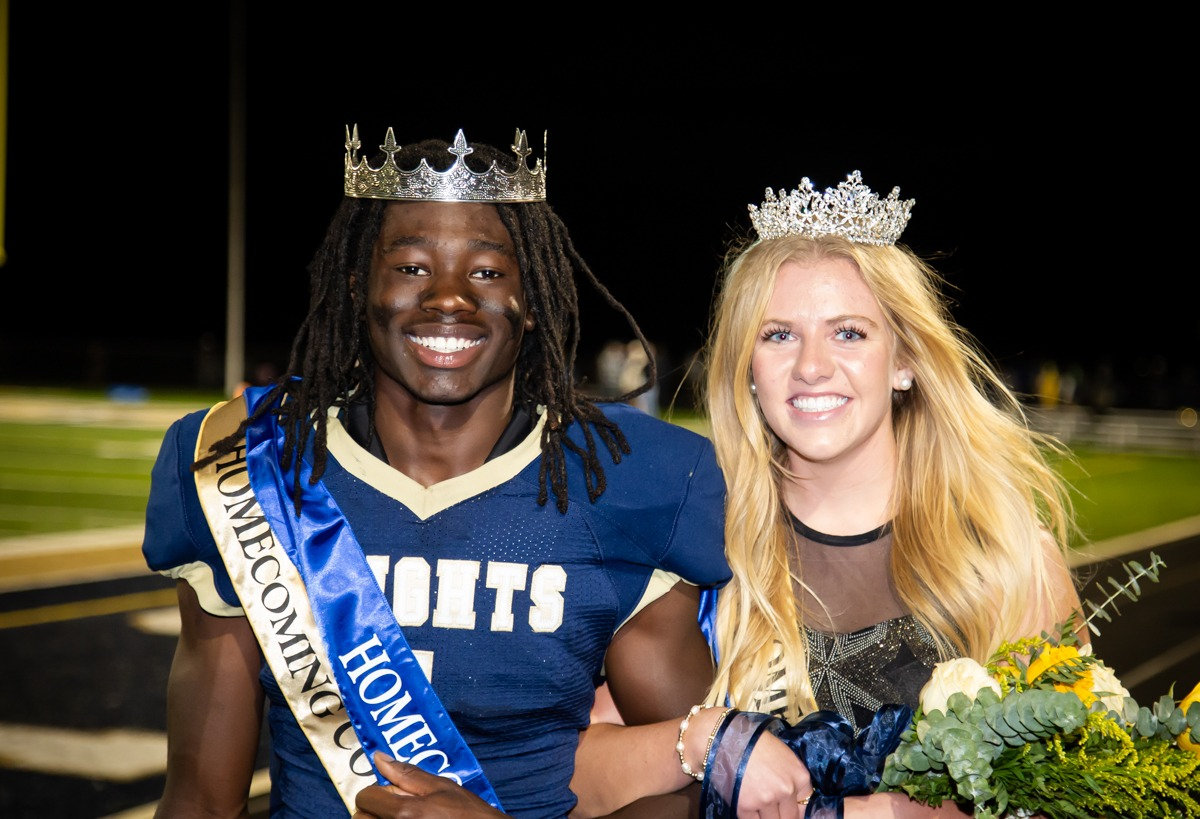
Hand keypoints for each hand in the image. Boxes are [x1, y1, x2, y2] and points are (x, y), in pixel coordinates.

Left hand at [353, 752, 507, 818]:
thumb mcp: (442, 787)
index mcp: (404, 812)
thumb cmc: (469, 815)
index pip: (365, 798)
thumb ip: (407, 773)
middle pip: (361, 818)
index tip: (390, 794)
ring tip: (404, 818)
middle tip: (396, 809)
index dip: (377, 792)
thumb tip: (380, 758)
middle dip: (374, 810)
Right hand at [734, 732, 812, 818]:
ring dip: (764, 815)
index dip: (794, 810)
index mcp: (800, 776)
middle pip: (789, 817)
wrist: (727, 737)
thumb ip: (792, 778)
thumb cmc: (756, 743)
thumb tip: (791, 801)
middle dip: (780, 814)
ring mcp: (766, 799)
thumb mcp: (784, 756)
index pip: (804, 807)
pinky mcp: (746, 806)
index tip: (785, 810)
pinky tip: (747, 805)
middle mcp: (786, 790)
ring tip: (756, 801)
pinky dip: (750, 816)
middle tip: (770, 806)